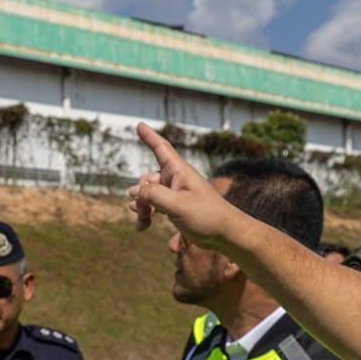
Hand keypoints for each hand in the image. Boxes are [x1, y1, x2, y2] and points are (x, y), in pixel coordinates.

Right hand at [128, 122, 237, 249]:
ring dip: (143, 208)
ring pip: (150, 195)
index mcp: (179, 172)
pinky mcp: (177, 207)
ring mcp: (176, 194)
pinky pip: (156, 207)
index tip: (139, 125)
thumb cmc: (207, 216)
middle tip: (143, 213)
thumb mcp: (177, 205)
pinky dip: (148, 215)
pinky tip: (144, 226)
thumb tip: (134, 191)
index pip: (162, 149)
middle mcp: (177, 179)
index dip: (150, 137)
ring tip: (142, 223)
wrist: (226, 234)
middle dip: (141, 196)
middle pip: (148, 180)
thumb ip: (153, 196)